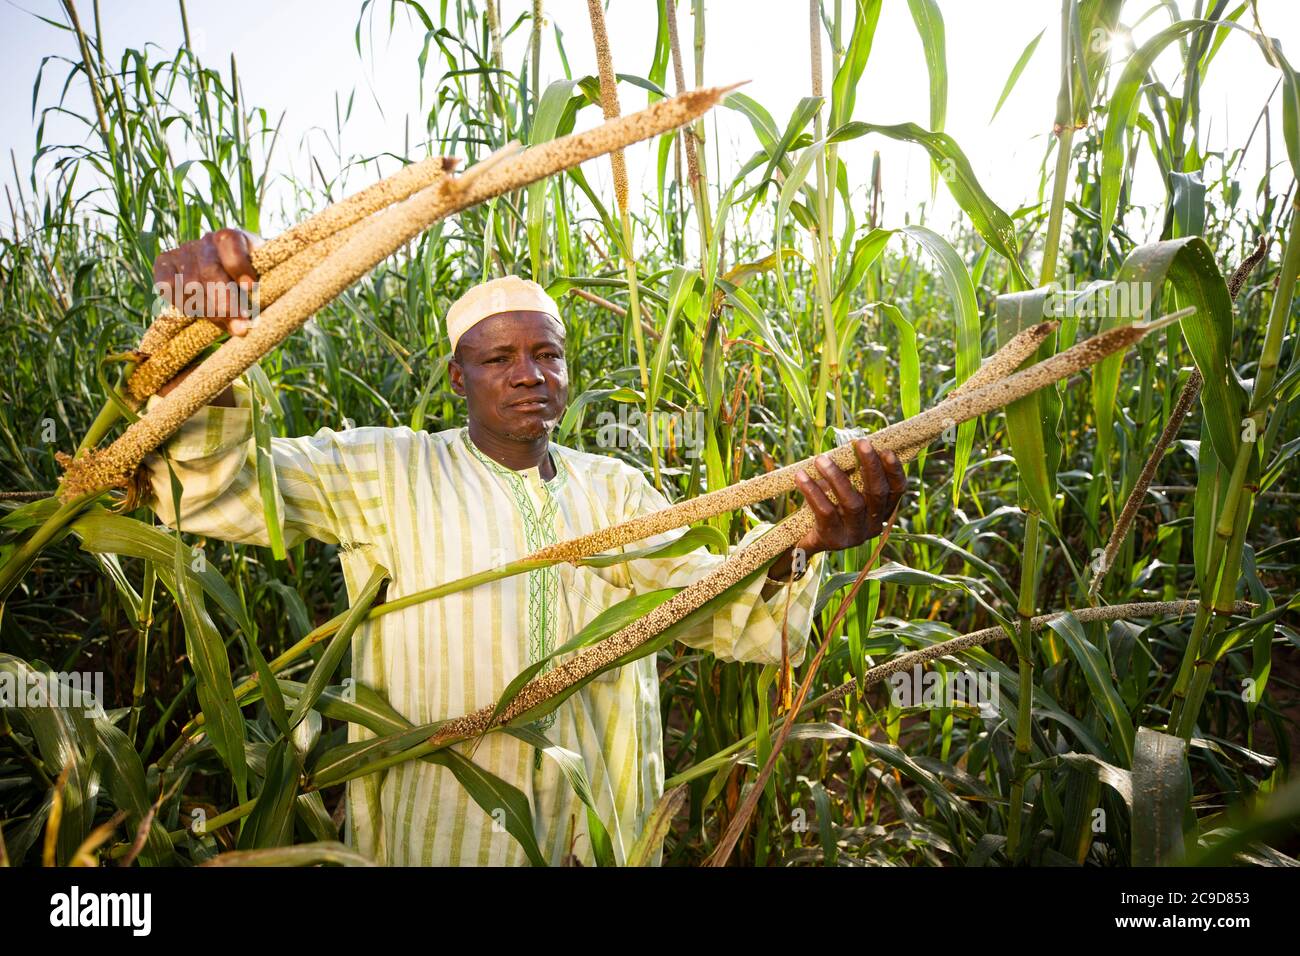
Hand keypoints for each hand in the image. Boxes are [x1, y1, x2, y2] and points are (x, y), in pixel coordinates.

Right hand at [152, 227, 261, 336]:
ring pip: (189, 284)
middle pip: (209, 270)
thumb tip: (243, 326)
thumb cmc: (250, 280)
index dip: (239, 265)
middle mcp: (206, 240)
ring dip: (208, 311)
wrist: (227, 275)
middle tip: (240, 326)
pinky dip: (181, 303)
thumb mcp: (261, 279)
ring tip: (226, 325)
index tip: (251, 287)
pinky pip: (166, 286)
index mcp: (232, 237)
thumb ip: (255, 293)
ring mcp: (184, 250)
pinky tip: (197, 312)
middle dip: (226, 303)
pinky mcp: (164, 262)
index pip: (231, 242)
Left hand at [791, 439, 904, 558]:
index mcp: (882, 511)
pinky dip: (812, 492)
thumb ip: (851, 473)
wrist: (806, 541)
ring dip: (836, 477)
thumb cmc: (829, 507)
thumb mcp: (843, 491)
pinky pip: (825, 512)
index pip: (897, 490)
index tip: (887, 450)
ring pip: (852, 503)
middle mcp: (873, 525)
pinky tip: (800, 476)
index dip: (894, 471)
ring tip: (820, 459)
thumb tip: (850, 443)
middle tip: (860, 442)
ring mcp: (855, 535)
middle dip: (870, 466)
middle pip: (877, 494)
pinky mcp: (834, 540)